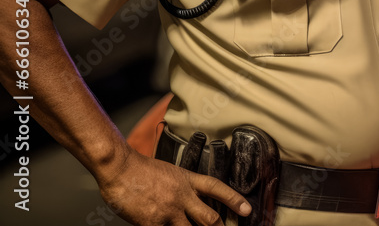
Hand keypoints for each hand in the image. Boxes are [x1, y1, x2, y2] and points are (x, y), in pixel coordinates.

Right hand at [96, 145, 251, 225]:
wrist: (120, 168)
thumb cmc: (141, 169)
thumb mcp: (170, 172)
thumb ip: (183, 187)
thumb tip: (190, 201)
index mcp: (188, 180)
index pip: (218, 189)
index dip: (234, 199)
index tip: (247, 209)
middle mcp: (182, 196)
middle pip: (209, 218)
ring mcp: (169, 211)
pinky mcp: (153, 223)